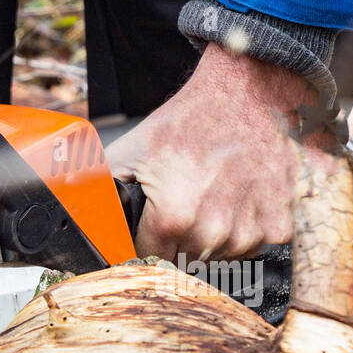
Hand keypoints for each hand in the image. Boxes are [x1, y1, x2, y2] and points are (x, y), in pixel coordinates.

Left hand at [107, 43, 340, 260]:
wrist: (248, 93)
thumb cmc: (189, 121)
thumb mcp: (128, 152)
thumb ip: (96, 189)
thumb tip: (71, 215)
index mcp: (174, 218)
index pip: (149, 257)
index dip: (148, 238)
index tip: (153, 221)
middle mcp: (214, 231)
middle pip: (184, 259)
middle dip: (179, 237)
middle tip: (187, 199)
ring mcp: (251, 230)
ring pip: (219, 256)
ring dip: (214, 236)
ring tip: (213, 196)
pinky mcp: (281, 224)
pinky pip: (253, 246)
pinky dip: (246, 229)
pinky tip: (239, 200)